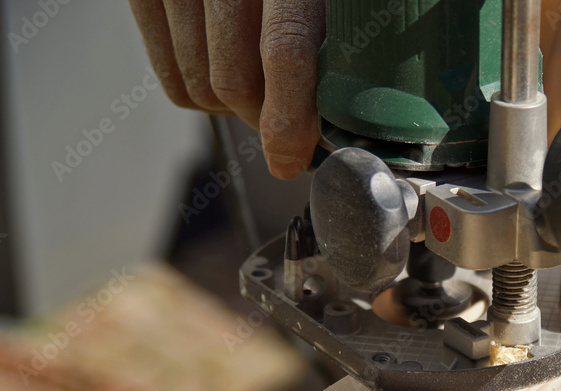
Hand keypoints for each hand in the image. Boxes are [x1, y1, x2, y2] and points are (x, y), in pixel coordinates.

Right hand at [128, 0, 324, 179]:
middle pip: (234, 80)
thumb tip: (338, 118)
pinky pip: (170, 74)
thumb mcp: (338, 5)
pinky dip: (200, 94)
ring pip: (198, 85)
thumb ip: (340, 43)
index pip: (284, 49)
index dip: (290, 115)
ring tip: (262, 93)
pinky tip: (226, 74)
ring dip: (234, 108)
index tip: (293, 155)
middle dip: (264, 118)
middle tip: (289, 126)